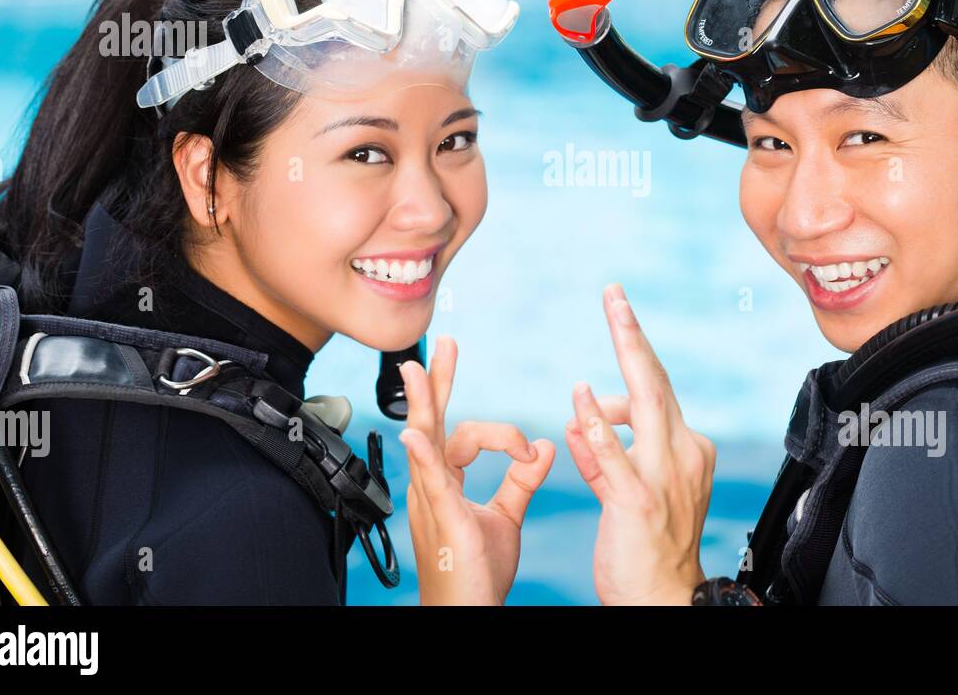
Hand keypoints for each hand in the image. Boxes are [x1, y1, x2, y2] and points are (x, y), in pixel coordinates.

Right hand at [398, 336, 555, 604]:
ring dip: (421, 404)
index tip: (528, 447)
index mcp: (447, 484)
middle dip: (437, 383)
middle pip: (432, 422)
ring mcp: (432, 502)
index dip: (498, 433)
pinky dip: (423, 456)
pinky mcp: (442, 520)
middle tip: (443, 345)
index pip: (462, 436)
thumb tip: (542, 446)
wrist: (466, 613)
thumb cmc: (477, 575)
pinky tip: (415, 435)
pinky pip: (431, 482)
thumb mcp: (505, 517)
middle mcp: (433, 487)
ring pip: (425, 442)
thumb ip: (521, 481)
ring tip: (417, 370)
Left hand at [565, 284, 713, 604]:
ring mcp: (664, 476)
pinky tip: (580, 396)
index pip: (654, 392)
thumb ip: (603, 453)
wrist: (664, 599)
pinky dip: (598, 422)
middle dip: (632, 333)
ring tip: (613, 312)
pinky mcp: (639, 501)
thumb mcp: (626, 490)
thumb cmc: (647, 547)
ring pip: (646, 402)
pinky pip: (616, 454)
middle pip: (655, 381)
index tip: (618, 312)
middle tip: (614, 293)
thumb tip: (578, 419)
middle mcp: (682, 453)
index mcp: (684, 448)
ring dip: (627, 351)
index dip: (634, 350)